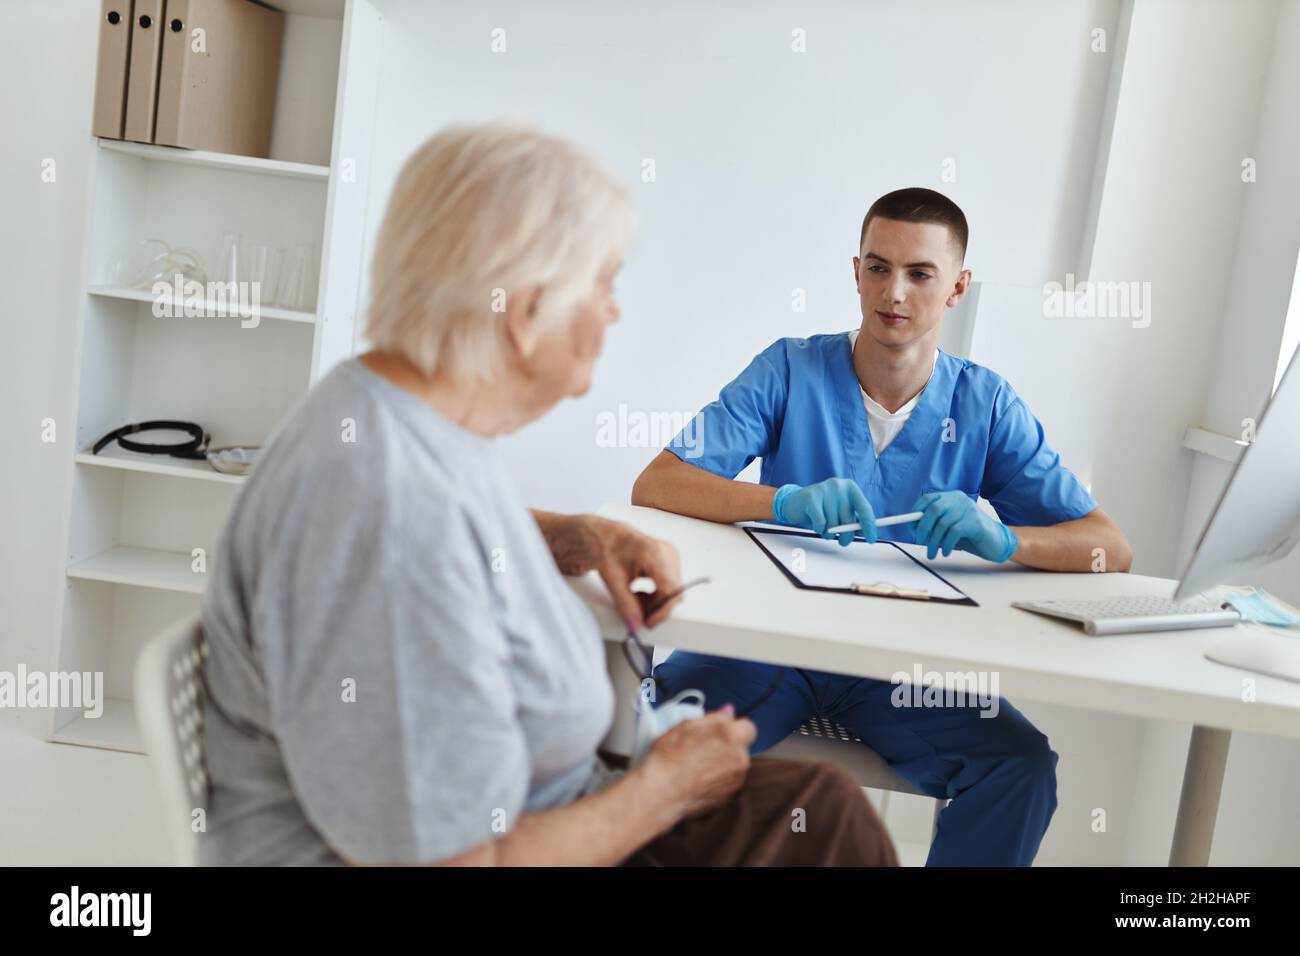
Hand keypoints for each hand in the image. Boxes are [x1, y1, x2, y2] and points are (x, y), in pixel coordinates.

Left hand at [536, 513, 683, 630]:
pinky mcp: (670, 560)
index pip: (670, 591)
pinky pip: (670, 586)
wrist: (603, 536)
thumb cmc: (606, 548)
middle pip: (673, 593)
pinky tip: (641, 591)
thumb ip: (626, 605)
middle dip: (655, 607)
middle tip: (635, 610)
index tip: (648, 623)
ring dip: (655, 601)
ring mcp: (671, 556)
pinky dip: (656, 594)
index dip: (661, 612)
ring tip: (634, 596)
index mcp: (655, 553)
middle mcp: (668, 553)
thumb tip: (635, 625)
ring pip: (673, 591)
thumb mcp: (613, 580)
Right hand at [640, 707, 755, 817]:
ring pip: (735, 766)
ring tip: (697, 767)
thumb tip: (729, 711)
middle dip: (728, 747)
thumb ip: (714, 717)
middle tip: (703, 749)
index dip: (733, 728)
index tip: (719, 732)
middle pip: (741, 748)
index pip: (748, 727)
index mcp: (732, 737)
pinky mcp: (730, 798)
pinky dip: (718, 780)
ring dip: (723, 764)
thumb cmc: (669, 759)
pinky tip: (699, 780)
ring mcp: (737, 781)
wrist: (662, 793)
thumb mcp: (687, 726)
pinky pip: (729, 783)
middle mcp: (740, 759)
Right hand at [773, 477, 876, 545]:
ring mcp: (824, 490)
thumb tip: (865, 532)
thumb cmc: (821, 508)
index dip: (869, 526)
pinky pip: (821, 523)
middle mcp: (839, 486)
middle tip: (842, 541)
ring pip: (834, 524)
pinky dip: (818, 529)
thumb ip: (853, 519)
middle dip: (846, 535)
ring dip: (829, 533)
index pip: (865, 508)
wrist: (795, 501)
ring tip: (824, 528)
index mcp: (850, 488)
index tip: (871, 539)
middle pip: (849, 520)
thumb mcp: (840, 510)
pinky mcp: (811, 497)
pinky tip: (815, 523)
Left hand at [912, 491, 1018, 561]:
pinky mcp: (975, 522)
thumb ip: (935, 524)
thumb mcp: (949, 527)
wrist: (996, 542)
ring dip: (934, 542)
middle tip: (919, 542)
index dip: (916, 512)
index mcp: (951, 497)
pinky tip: (946, 552)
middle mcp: (959, 499)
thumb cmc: (969, 536)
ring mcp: (968, 509)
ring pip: (942, 524)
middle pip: (933, 510)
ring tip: (932, 553)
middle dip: (923, 528)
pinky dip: (946, 544)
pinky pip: (953, 532)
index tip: (911, 527)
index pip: (928, 499)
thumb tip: (914, 528)